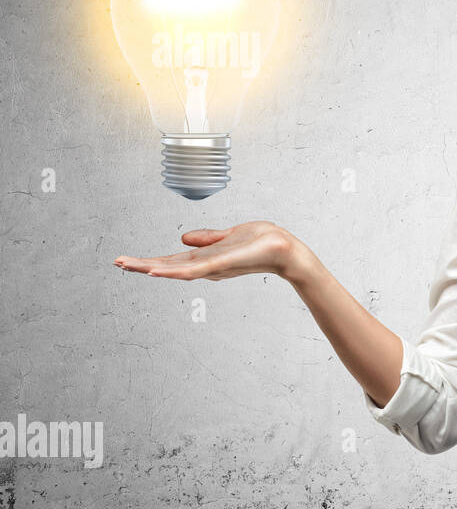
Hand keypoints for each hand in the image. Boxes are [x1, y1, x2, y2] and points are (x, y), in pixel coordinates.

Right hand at [114, 220, 300, 280]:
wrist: (288, 250)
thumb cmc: (264, 242)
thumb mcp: (230, 235)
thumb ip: (208, 238)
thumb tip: (184, 237)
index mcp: (206, 257)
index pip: (173, 260)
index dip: (150, 260)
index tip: (126, 260)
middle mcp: (207, 266)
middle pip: (169, 267)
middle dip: (142, 265)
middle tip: (117, 263)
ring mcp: (215, 267)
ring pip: (177, 270)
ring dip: (153, 269)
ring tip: (130, 267)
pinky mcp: (224, 265)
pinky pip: (197, 270)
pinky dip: (177, 271)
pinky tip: (159, 272)